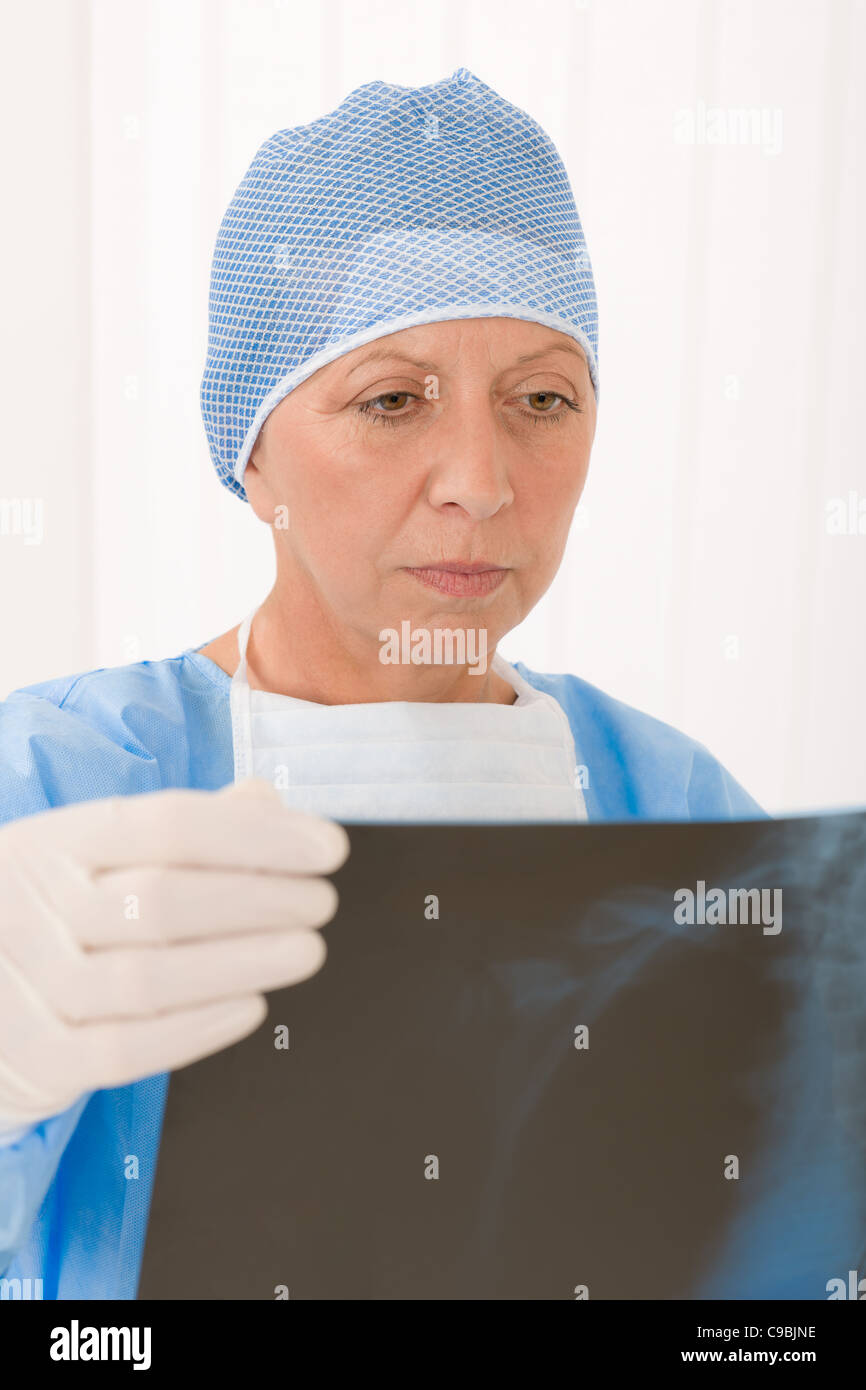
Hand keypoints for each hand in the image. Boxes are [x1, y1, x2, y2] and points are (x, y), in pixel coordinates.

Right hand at [0, 779, 347, 1137]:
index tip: (326, 848)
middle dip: (261, 900)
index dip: (259, 836)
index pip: (169, 824)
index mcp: (52, 841)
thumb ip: (177, 829)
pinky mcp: (31, 1060)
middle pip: (164, 899)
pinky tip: (250, 1007)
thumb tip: (265, 803)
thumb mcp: (87, 855)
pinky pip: (123, 1050)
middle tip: (320, 902)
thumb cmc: (47, 917)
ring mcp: (24, 985)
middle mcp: (29, 905)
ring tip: (306, 951)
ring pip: (149, 977)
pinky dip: (197, 1030)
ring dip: (245, 962)